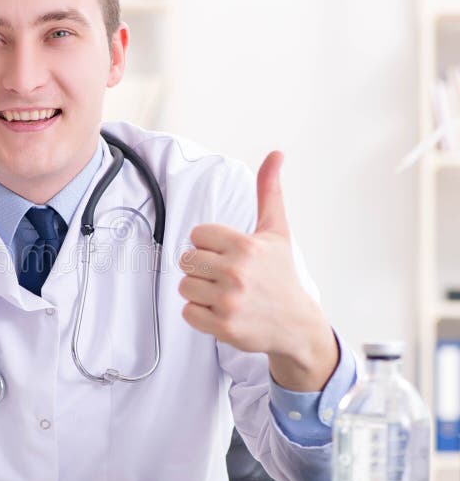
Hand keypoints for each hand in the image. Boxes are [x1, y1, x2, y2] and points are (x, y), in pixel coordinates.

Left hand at [178, 152, 336, 390]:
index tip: (228, 254)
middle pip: (187, 261)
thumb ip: (269, 192)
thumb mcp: (276, 232)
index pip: (196, 236)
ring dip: (200, 291)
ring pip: (184, 287)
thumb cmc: (281, 275)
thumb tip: (275, 154)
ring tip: (225, 294)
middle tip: (226, 276)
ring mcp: (228, 301)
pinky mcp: (222, 326)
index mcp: (245, 246)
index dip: (209, 245)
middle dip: (203, 268)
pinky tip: (223, 311)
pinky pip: (188, 312)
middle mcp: (236, 272)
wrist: (296, 324)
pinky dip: (200, 314)